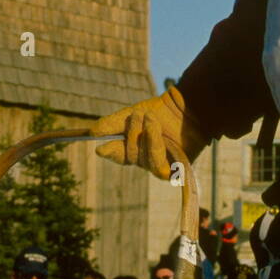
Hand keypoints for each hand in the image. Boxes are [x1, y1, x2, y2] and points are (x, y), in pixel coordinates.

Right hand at [90, 88, 206, 180]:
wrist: (188, 107)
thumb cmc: (161, 112)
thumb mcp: (133, 115)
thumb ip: (112, 124)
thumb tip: (91, 133)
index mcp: (134, 148)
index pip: (118, 154)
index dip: (110, 151)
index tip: (100, 148)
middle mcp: (145, 160)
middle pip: (129, 155)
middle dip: (132, 133)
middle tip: (139, 114)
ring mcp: (159, 166)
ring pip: (142, 160)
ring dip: (144, 137)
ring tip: (151, 119)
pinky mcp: (173, 171)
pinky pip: (157, 166)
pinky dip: (154, 146)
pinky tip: (157, 131)